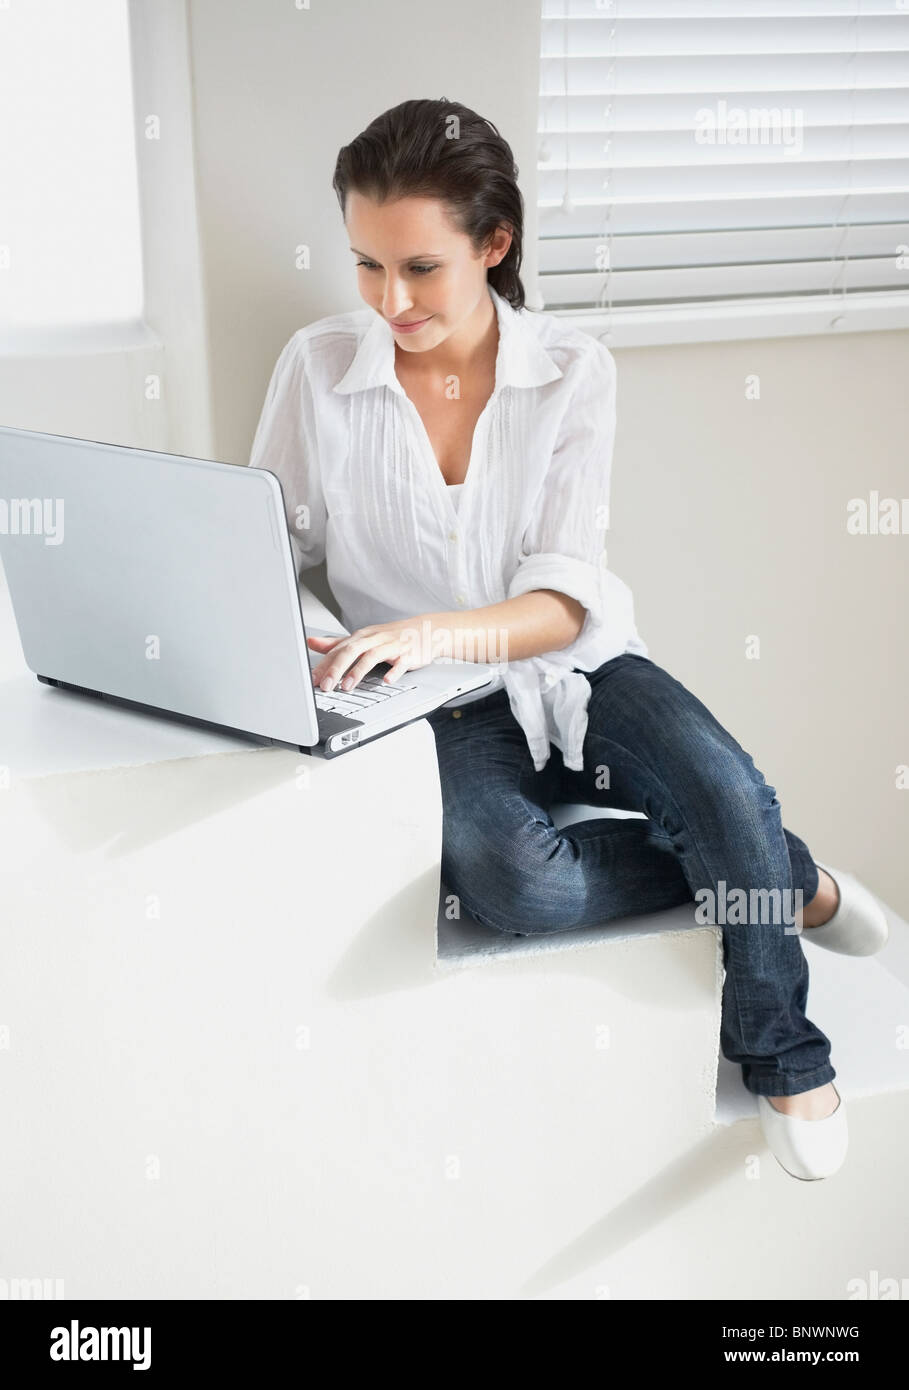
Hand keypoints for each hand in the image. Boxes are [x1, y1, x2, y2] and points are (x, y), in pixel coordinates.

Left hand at [307, 618, 440, 692]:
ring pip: (372, 656)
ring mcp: (391, 645)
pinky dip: (394, 671)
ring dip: (358, 671)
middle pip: (351, 651)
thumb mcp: (362, 639)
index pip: (338, 650)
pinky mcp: (408, 654)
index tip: (310, 679)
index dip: (323, 665)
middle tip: (324, 686)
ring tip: (347, 686)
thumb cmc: (391, 637)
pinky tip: (387, 681)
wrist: (425, 630)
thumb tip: (310, 642)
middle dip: (336, 669)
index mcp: (361, 637)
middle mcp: (374, 639)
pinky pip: (401, 662)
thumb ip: (336, 643)